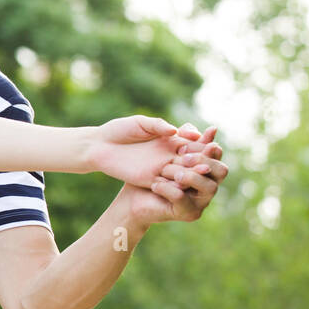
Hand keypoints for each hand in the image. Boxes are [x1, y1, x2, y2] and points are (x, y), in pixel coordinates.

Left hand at [87, 115, 201, 187]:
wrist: (98, 146)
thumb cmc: (119, 131)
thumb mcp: (139, 123)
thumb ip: (157, 125)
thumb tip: (175, 131)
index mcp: (169, 140)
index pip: (192, 143)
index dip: (202, 143)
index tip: (210, 142)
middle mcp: (168, 156)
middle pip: (192, 160)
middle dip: (201, 158)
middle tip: (209, 157)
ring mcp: (159, 169)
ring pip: (181, 174)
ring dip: (192, 172)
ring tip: (202, 169)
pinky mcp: (149, 180)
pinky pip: (166, 185)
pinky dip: (175, 184)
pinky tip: (184, 182)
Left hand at [126, 125, 227, 223]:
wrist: (126, 190)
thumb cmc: (145, 165)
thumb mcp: (163, 147)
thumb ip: (182, 137)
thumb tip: (202, 128)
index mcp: (202, 165)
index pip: (215, 153)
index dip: (208, 146)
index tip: (185, 141)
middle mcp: (206, 182)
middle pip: (222, 170)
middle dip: (205, 161)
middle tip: (184, 157)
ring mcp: (198, 199)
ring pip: (210, 187)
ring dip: (192, 177)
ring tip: (173, 172)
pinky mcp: (185, 212)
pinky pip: (182, 200)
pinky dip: (170, 190)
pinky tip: (155, 184)